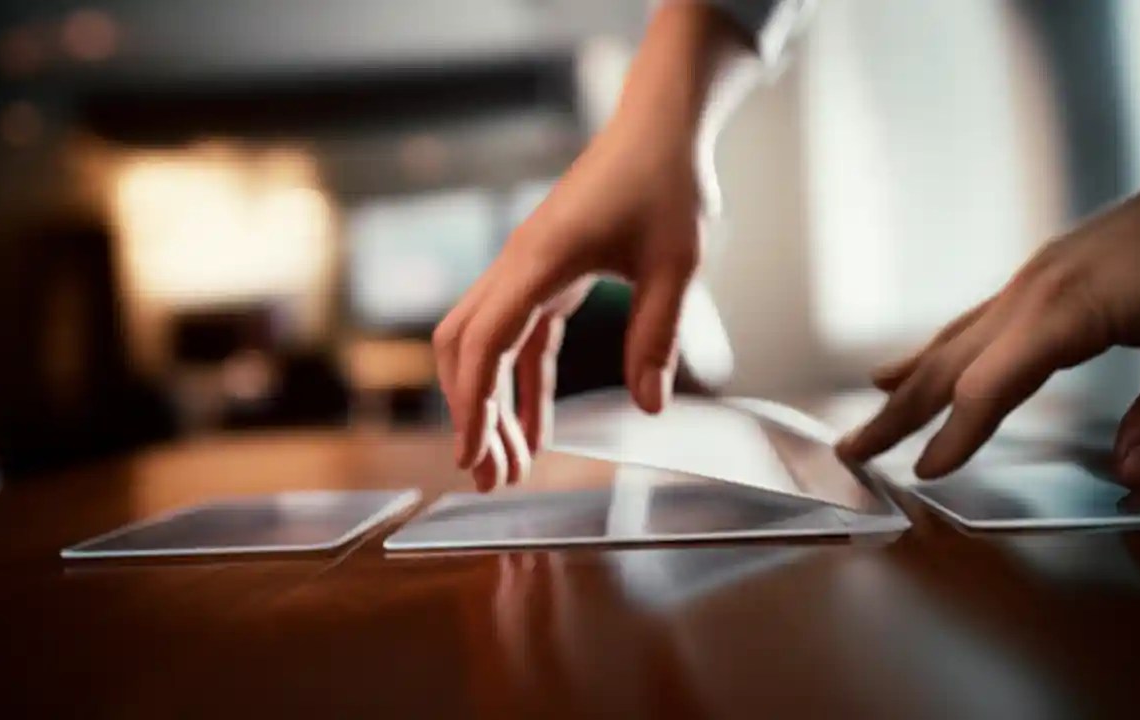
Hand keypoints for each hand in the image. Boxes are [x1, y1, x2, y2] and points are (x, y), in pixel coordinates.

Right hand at [433, 3, 749, 489]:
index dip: (474, 405)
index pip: (486, 342)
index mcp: (540, 262)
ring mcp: (525, 269)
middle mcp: (518, 265)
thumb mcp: (676, 264)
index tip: (474, 456)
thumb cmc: (666, 184)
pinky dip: (520, 384)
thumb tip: (649, 406)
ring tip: (510, 466)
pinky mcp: (544, 274)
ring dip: (490, 403)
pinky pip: (519, 338)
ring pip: (482, 343)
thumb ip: (658, 334)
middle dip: (471, 413)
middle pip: (463, 347)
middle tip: (492, 477)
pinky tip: (536, 429)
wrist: (659, 129)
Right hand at [837, 124, 1139, 487]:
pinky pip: (976, 319)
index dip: (957, 434)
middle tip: (851, 451)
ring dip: (908, 379)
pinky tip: (922, 358)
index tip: (925, 475)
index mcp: (1065, 307)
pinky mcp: (1048, 272)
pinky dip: (938, 348)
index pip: (991, 384)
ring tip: (868, 408)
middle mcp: (1034, 289)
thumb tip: (1133, 478)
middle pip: (950, 361)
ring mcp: (1036, 276)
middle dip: (898, 411)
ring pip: (955, 337)